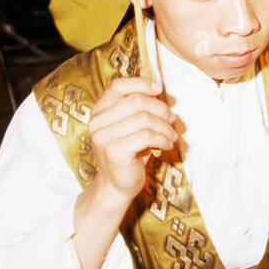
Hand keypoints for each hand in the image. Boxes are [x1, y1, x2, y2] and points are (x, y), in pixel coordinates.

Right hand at [85, 77, 176, 204]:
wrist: (117, 185)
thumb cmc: (129, 152)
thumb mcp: (131, 126)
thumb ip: (138, 108)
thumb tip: (159, 90)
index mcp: (99, 111)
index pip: (117, 86)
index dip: (141, 83)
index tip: (159, 89)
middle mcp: (97, 122)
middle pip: (136, 101)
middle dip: (160, 109)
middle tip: (171, 119)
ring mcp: (103, 137)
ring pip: (143, 119)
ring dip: (164, 127)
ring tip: (171, 135)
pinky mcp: (114, 151)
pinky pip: (146, 136)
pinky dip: (162, 139)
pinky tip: (166, 145)